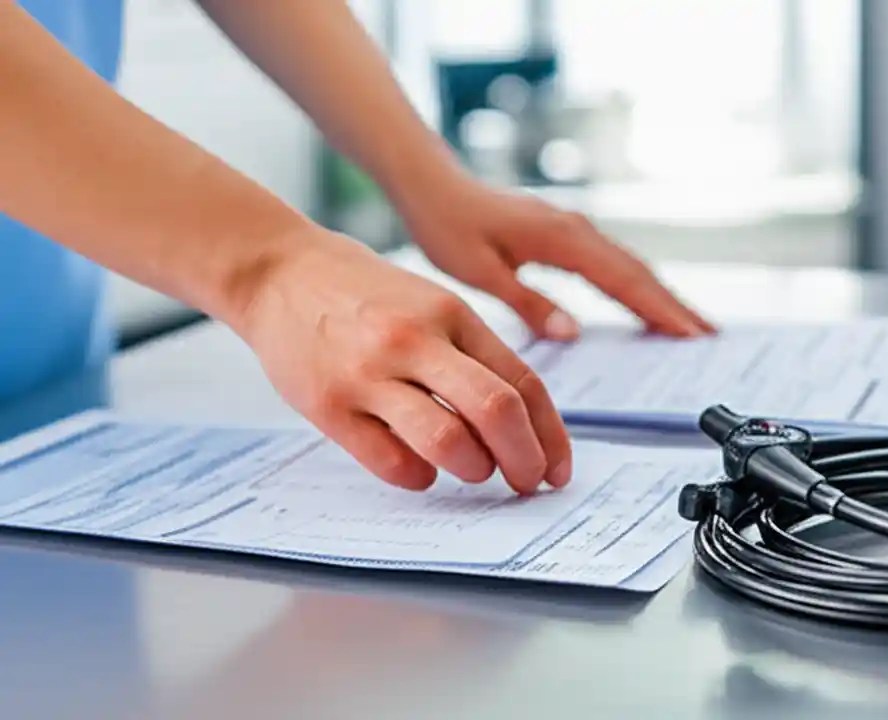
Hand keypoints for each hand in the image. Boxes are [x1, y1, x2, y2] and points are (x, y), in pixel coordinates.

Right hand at [236, 228, 570, 493]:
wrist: (276, 270)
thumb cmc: (363, 294)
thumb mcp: (431, 303)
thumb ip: (473, 354)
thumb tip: (522, 424)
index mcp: (452, 314)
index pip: (523, 382)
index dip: (550, 435)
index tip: (555, 468)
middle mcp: (415, 341)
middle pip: (496, 411)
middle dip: (524, 459)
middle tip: (526, 482)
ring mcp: (370, 374)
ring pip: (447, 441)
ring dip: (474, 470)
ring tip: (472, 470)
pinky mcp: (329, 405)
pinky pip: (391, 462)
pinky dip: (419, 477)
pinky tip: (422, 470)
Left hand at [403, 178, 715, 340]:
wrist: (431, 184)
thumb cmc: (447, 225)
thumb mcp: (480, 272)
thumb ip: (528, 302)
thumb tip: (573, 333)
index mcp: (561, 239)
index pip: (624, 280)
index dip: (660, 310)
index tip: (692, 335)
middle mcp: (577, 229)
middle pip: (639, 272)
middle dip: (675, 306)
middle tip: (710, 338)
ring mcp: (575, 229)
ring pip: (630, 265)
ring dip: (661, 295)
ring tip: (691, 326)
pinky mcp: (566, 233)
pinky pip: (613, 262)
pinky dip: (637, 284)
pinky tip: (645, 303)